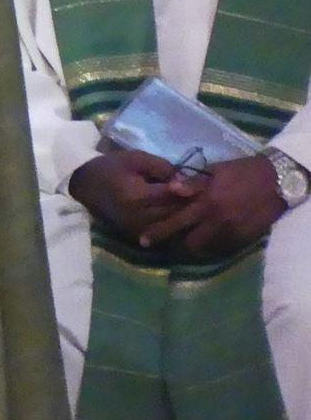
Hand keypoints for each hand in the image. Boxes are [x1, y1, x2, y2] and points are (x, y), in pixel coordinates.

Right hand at [68, 149, 197, 240]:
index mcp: (137, 196)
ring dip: (185, 218)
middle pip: (174, 213)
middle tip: (207, 197)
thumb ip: (161, 166)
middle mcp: (138, 217)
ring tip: (198, 208)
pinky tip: (182, 218)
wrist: (85, 184)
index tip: (205, 184)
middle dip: (191, 205)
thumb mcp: (135, 158)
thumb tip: (184, 179)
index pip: (172, 195)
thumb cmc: (111, 167)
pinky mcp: (136, 235)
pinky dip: (173, 226)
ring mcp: (137, 229)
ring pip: (170, 226)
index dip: (190, 189)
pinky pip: (161, 232)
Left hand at [136, 154, 284, 259]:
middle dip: (174, 244)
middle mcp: (217, 220)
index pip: (176, 220)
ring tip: (182, 242)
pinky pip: (222, 247)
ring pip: (206, 247)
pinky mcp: (244, 238)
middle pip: (189, 241)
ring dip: (194, 245)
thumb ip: (192, 182)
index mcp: (206, 201)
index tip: (143, 240)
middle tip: (161, 246)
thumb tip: (169, 188)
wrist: (276, 182)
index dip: (159, 232)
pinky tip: (206, 238)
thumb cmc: (240, 171)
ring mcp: (232, 231)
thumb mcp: (214, 171)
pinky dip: (212, 245)